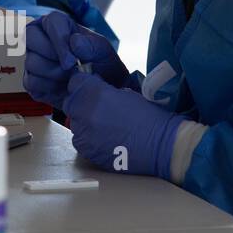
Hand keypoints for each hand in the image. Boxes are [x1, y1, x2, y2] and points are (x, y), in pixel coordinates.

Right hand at [23, 12, 127, 108]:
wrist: (99, 88)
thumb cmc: (100, 64)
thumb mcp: (103, 51)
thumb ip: (91, 45)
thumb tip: (74, 42)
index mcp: (58, 24)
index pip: (51, 22)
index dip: (60, 40)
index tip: (72, 60)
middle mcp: (41, 38)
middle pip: (31, 38)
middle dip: (53, 56)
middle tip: (70, 67)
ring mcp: (33, 58)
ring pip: (32, 62)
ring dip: (54, 74)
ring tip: (71, 77)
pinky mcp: (31, 79)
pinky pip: (32, 82)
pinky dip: (49, 87)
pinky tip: (63, 87)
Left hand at [62, 71, 183, 178]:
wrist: (161, 146)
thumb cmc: (150, 117)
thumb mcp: (126, 93)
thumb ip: (104, 91)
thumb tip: (93, 90)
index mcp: (97, 94)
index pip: (76, 82)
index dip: (83, 84)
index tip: (89, 87)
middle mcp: (86, 113)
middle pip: (71, 102)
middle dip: (80, 102)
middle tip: (96, 107)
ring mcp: (85, 134)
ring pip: (75, 123)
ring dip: (84, 122)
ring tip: (104, 126)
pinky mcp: (87, 151)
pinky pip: (80, 140)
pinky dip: (88, 138)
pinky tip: (104, 139)